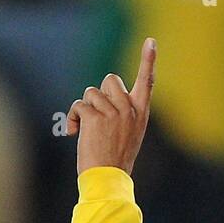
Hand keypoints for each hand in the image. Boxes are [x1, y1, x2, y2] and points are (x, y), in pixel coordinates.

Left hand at [67, 37, 156, 174]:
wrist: (108, 181)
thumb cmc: (115, 161)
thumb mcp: (127, 134)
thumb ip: (121, 112)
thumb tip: (99, 96)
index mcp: (140, 113)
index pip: (146, 82)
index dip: (148, 61)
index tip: (151, 41)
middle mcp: (129, 110)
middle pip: (110, 80)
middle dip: (99, 94)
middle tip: (97, 118)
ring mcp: (113, 113)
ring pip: (91, 93)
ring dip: (84, 108)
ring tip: (86, 130)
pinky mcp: (96, 118)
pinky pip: (79, 106)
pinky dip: (72, 118)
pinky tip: (73, 132)